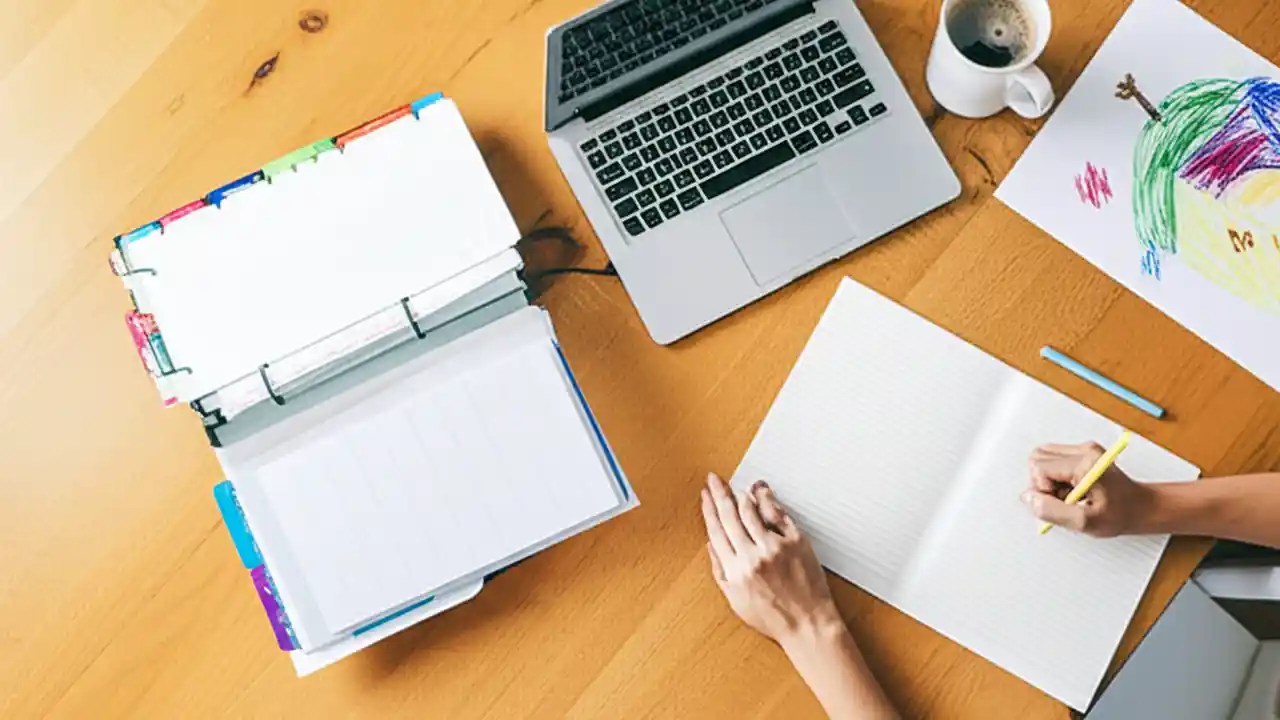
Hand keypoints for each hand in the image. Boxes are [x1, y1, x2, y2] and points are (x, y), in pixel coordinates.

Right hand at [700, 473, 842, 645]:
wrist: (807, 624)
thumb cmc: (774, 618)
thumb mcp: (736, 601)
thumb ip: (720, 571)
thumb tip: (712, 544)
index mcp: (735, 570)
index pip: (716, 530)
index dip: (709, 509)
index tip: (705, 495)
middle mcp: (752, 556)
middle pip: (730, 516)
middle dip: (720, 493)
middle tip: (714, 479)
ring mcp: (774, 547)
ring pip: (751, 511)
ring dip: (741, 494)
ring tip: (735, 485)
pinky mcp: (795, 542)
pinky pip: (777, 514)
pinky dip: (766, 499)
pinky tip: (760, 491)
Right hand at [1021, 442, 1153, 536]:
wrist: (1142, 507)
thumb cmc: (1120, 514)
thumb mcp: (1084, 522)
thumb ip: (1051, 511)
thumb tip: (1027, 498)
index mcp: (1084, 463)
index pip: (1039, 467)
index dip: (1042, 489)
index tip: (1060, 502)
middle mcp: (1083, 450)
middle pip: (1038, 457)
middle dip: (1042, 482)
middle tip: (1062, 498)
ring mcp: (1083, 449)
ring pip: (1043, 457)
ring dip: (1048, 479)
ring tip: (1068, 495)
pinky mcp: (1083, 452)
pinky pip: (1053, 460)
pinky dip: (1056, 477)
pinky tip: (1072, 490)